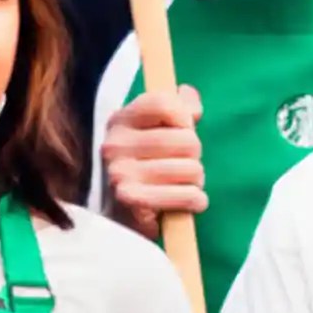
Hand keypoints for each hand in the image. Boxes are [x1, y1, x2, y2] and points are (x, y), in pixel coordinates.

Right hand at [102, 84, 207, 238]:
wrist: (123, 218)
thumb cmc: (146, 169)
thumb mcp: (156, 131)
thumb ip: (177, 107)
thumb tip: (187, 94)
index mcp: (120, 121)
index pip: (163, 103)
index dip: (184, 117)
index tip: (184, 130)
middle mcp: (114, 145)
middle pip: (186, 139)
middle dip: (195, 156)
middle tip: (185, 167)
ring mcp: (120, 173)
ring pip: (191, 169)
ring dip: (197, 181)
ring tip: (184, 186)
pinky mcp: (131, 200)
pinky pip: (185, 195)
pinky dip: (196, 200)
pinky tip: (192, 202)